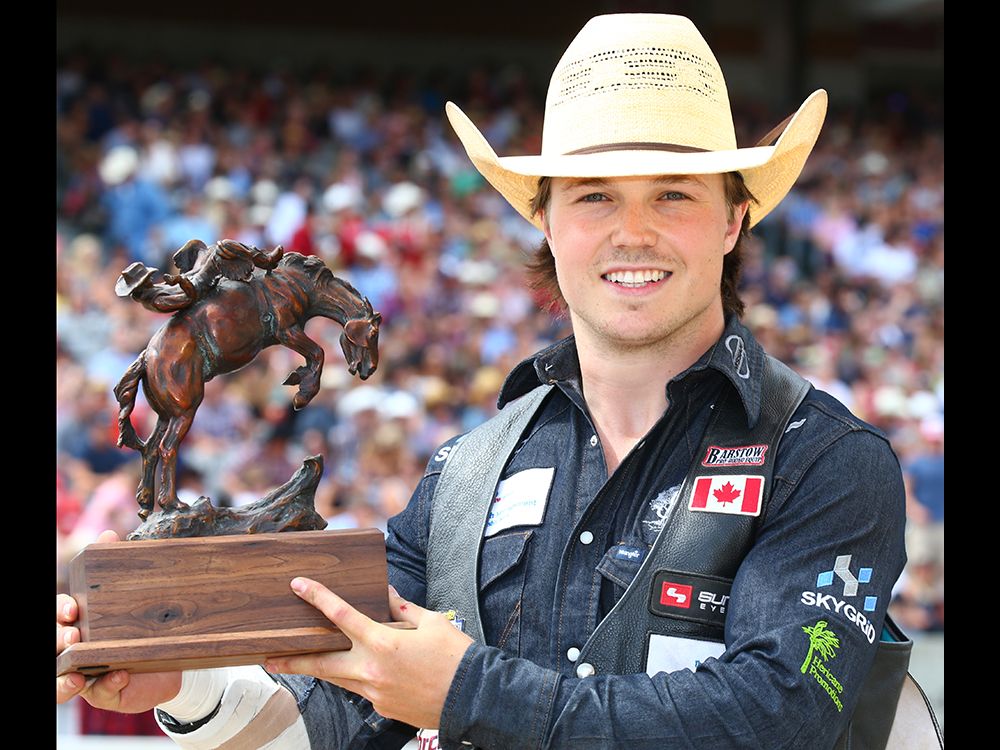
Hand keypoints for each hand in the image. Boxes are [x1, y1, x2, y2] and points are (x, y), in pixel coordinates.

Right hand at [56, 530, 182, 711]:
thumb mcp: (131, 594)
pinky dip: (106, 685)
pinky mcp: (105, 691)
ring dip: (64, 677)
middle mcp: (77, 648)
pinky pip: (98, 693)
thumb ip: (114, 564)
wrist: (171, 656)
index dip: (60, 610)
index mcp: (80, 621)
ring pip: (60, 679)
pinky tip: (120, 676)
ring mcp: (87, 671)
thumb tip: (108, 533)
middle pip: (53, 644)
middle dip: (58, 641)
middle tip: (73, 637)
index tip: (73, 609)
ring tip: (79, 675)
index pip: (58, 612)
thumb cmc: (142, 623)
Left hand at [264, 580, 473, 728]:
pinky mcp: (382, 707)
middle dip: (292, 660)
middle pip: (322, 662)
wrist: (472, 697)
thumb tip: (386, 594)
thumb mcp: (431, 623)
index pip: (341, 615)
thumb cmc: (455, 657)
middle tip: (269, 657)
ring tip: (300, 664)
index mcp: (384, 642)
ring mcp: (375, 692)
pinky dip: (356, 679)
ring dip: (319, 670)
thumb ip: (402, 609)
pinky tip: (359, 672)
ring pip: (338, 678)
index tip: (299, 586)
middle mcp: (372, 669)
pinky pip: (361, 690)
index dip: (318, 598)